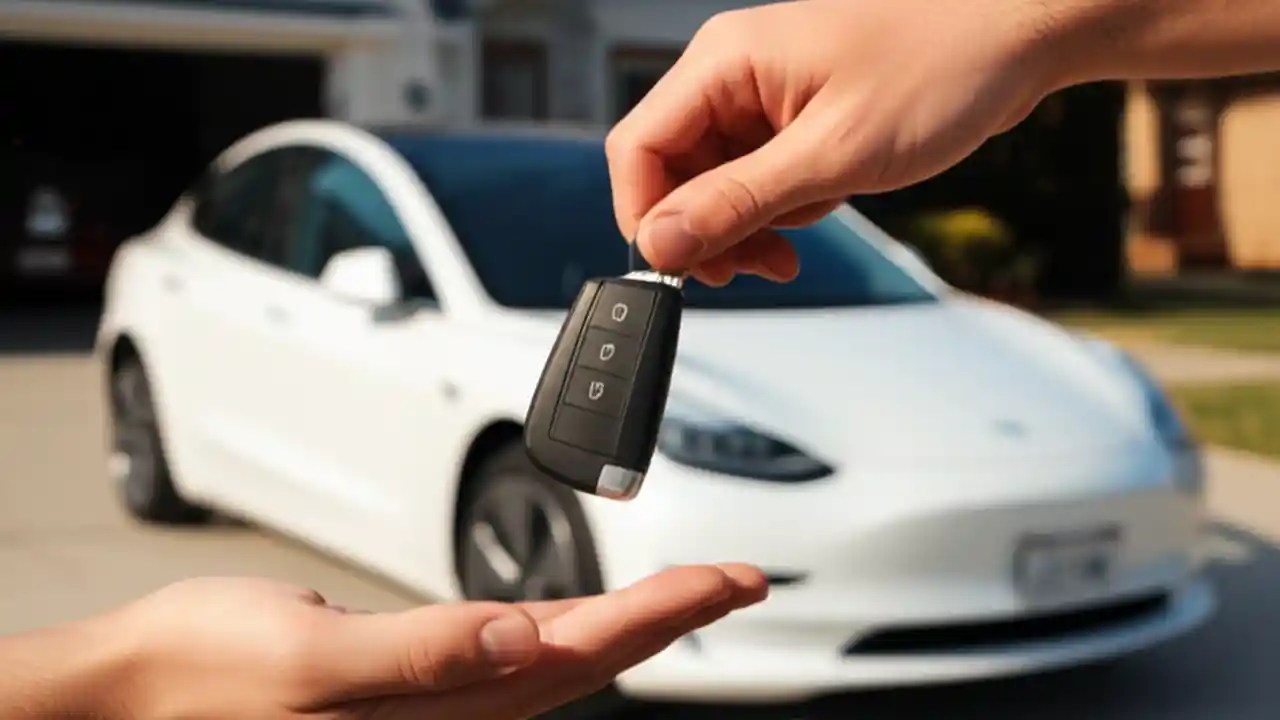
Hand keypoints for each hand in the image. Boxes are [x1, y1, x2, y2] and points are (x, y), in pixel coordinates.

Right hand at [11, 565, 764, 719]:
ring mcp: (437, 698)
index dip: (670, 612)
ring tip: (690, 592)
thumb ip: (421, 656)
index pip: (590, 649)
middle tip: (743, 576)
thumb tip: (517, 636)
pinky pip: (515, 659)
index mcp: (448, 700)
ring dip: (635, 623)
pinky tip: (580, 621)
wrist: (141, 692)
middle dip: (675, 614)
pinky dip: (569, 631)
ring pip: (565, 660)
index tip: (735, 577)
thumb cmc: (211, 674)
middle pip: (596, 657)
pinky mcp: (409, 684)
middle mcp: (457, 706)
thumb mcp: (312, 659)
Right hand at [606, 0, 1062, 286]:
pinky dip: (779, 209)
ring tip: (792, 248)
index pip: (639, 147)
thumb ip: (737, 201)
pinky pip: (755, 176)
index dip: (647, 217)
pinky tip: (821, 208)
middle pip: (671, 171)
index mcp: (724, 62)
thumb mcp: (832, 153)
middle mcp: (732, 73)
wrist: (1016, 37)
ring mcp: (762, 96)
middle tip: (751, 268)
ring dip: (746, 226)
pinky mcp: (792, 116)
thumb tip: (660, 242)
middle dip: (705, 230)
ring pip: (713, 182)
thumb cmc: (940, 69)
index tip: (682, 267)